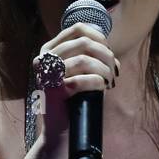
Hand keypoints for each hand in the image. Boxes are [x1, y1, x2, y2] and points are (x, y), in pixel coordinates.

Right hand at [30, 22, 120, 139]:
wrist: (61, 130)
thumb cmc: (74, 99)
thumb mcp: (80, 71)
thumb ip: (90, 56)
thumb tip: (110, 51)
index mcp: (50, 49)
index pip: (78, 29)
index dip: (100, 38)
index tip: (109, 54)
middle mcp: (44, 58)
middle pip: (85, 43)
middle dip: (107, 56)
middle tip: (113, 73)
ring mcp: (46, 74)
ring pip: (85, 60)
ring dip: (104, 70)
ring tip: (109, 82)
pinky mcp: (53, 91)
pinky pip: (82, 80)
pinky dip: (97, 82)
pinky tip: (102, 88)